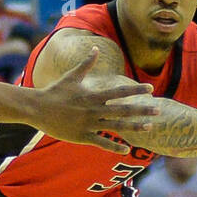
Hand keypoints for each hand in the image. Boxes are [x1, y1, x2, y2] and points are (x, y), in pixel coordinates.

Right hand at [34, 47, 158, 153]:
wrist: (37, 108)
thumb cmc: (55, 91)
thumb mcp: (71, 76)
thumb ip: (86, 63)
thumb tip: (95, 47)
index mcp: (93, 95)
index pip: (119, 92)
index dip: (136, 90)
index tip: (150, 89)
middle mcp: (94, 109)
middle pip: (123, 109)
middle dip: (142, 109)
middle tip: (158, 110)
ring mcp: (89, 124)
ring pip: (116, 126)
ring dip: (134, 127)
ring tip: (149, 127)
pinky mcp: (82, 136)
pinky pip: (102, 142)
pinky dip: (114, 146)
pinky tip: (127, 149)